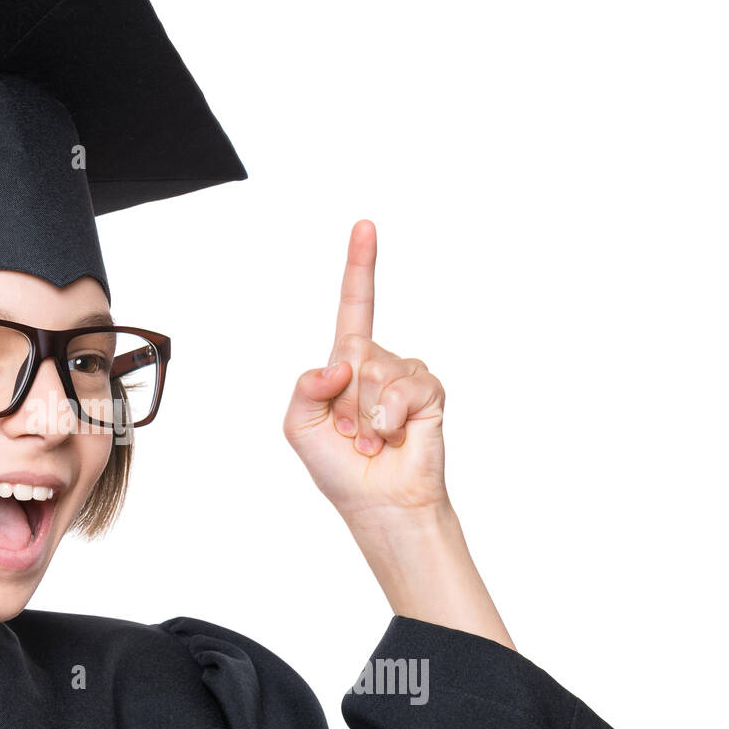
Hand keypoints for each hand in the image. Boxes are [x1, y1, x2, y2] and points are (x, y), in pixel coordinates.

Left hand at [283, 220, 448, 526]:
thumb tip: (342, 361)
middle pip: (353, 351)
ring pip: (377, 371)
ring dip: (366, 415)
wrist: (378, 503)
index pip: (354, 307)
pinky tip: (394, 437)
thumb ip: (304, 388)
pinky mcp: (430, 393)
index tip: (364, 226)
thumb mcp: (298, 426)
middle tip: (351, 434)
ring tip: (372, 440)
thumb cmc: (338, 468)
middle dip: (344, 401)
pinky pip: (407, 387)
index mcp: (345, 365)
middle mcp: (377, 362)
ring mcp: (406, 376)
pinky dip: (392, 417)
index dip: (360, 266)